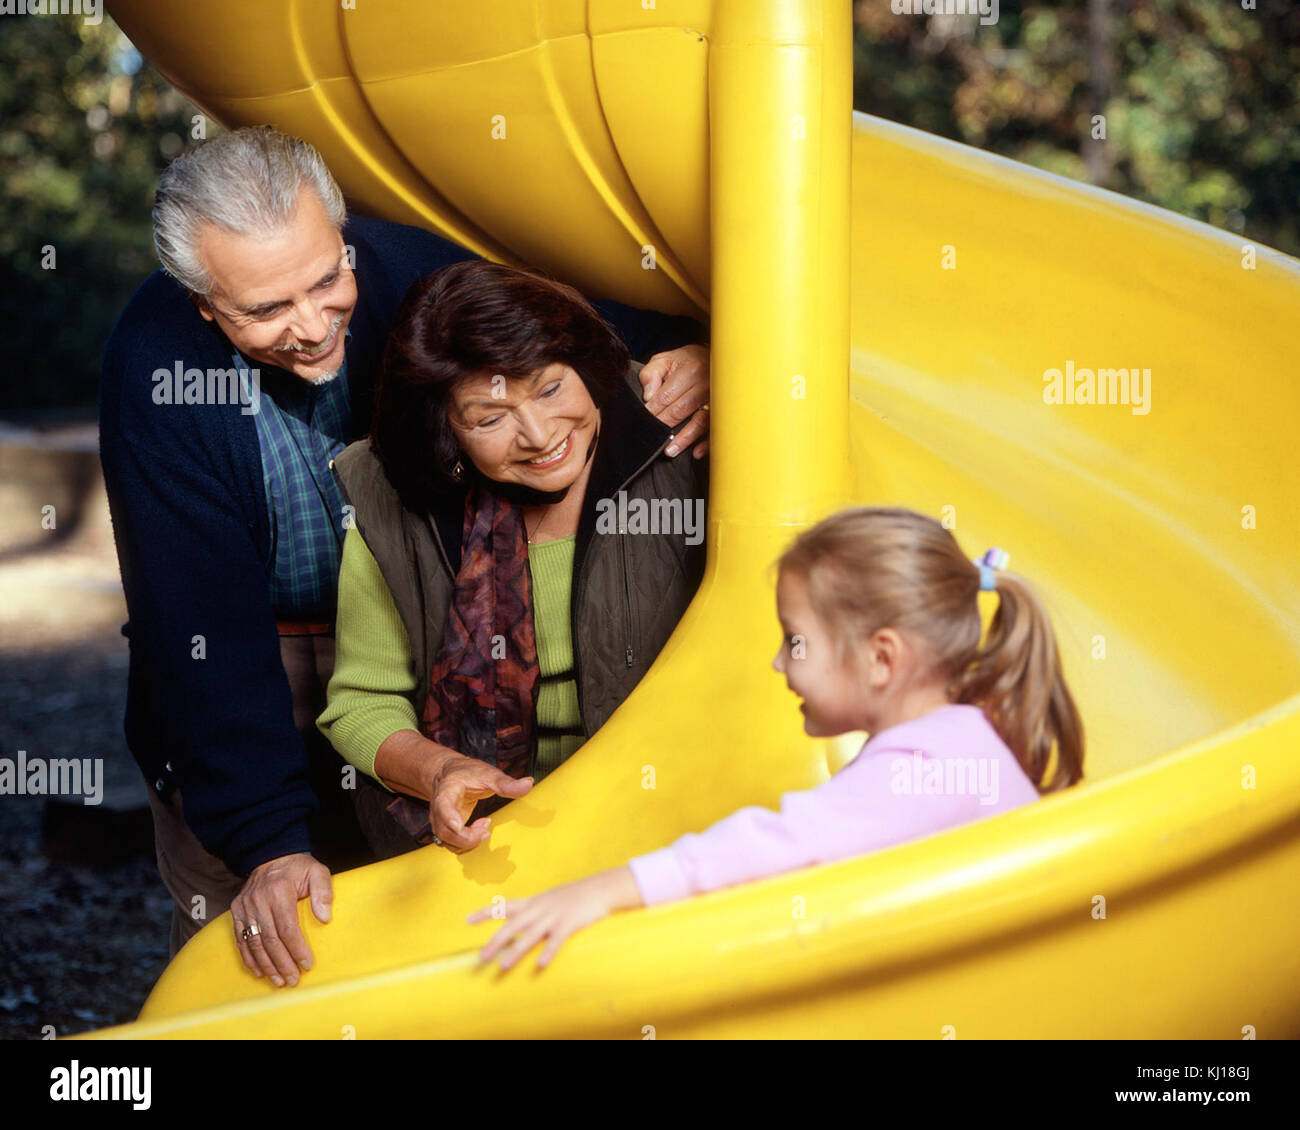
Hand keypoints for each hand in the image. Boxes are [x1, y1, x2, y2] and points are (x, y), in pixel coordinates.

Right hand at [230, 852, 331, 986]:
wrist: (270, 855)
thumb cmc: (297, 868)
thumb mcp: (317, 871)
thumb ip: (323, 892)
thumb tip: (324, 918)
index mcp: (279, 891)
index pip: (287, 928)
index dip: (297, 949)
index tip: (307, 964)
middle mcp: (259, 900)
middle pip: (270, 939)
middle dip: (282, 963)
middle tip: (293, 980)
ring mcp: (245, 906)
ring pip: (254, 943)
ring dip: (266, 965)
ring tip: (279, 981)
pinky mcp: (237, 911)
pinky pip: (241, 939)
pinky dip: (249, 957)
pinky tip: (259, 971)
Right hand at [428, 755, 533, 852]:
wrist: (450, 774)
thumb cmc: (468, 773)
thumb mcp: (488, 774)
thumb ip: (506, 783)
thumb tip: (528, 784)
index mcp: (447, 790)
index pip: (443, 805)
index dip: (449, 817)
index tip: (459, 826)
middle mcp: (438, 809)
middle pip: (445, 831)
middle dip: (467, 837)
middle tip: (486, 828)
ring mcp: (440, 821)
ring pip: (447, 842)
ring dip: (468, 842)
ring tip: (485, 827)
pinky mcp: (445, 830)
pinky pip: (452, 845)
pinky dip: (467, 844)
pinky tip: (479, 829)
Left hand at [467, 866, 643, 969]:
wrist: (599, 888)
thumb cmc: (574, 896)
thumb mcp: (550, 899)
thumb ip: (534, 910)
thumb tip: (519, 921)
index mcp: (534, 902)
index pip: (505, 906)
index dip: (486, 913)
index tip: (467, 920)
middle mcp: (540, 908)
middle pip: (513, 925)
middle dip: (495, 942)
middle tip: (481, 957)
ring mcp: (554, 915)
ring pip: (530, 935)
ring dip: (516, 951)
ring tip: (503, 965)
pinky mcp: (569, 923)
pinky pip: (556, 939)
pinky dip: (548, 951)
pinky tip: (540, 964)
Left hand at [638, 344, 709, 458]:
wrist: (714, 359)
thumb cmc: (686, 361)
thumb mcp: (665, 360)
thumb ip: (651, 374)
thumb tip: (648, 396)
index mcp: (689, 371)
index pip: (666, 396)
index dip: (653, 410)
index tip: (643, 421)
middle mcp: (705, 384)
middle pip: (681, 410)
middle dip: (664, 426)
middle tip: (651, 438)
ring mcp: (716, 399)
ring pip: (700, 422)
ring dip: (685, 438)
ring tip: (670, 451)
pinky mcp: (723, 410)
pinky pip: (716, 428)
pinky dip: (707, 442)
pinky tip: (697, 452)